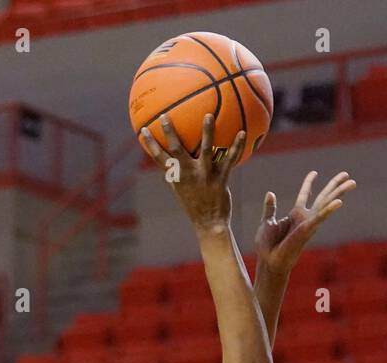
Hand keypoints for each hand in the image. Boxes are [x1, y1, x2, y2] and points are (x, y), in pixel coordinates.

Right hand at [140, 113, 245, 232]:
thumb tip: (167, 163)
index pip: (159, 158)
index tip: (144, 129)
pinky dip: (236, 146)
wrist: (209, 223)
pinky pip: (230, 159)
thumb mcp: (179, 191)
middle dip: (170, 132)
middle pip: (177, 150)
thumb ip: (174, 175)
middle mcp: (189, 174)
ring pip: (206, 150)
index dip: (150, 144)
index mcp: (176, 177)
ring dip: (207, 132)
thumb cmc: (194, 206)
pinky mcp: (220, 178)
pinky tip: (242, 132)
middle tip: (165, 115)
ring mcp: (205, 175)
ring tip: (208, 115)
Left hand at [254, 170, 354, 273]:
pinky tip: (339, 202)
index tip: (314, 172)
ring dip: (340, 193)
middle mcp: (305, 217)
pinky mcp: (308, 229)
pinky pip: (320, 217)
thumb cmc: (267, 246)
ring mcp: (309, 223)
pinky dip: (329, 210)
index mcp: (295, 214)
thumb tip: (270, 193)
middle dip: (335, 186)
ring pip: (327, 204)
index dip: (309, 183)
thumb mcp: (267, 221)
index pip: (304, 195)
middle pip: (323, 197)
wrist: (269, 260)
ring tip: (352, 182)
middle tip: (347, 174)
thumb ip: (270, 207)